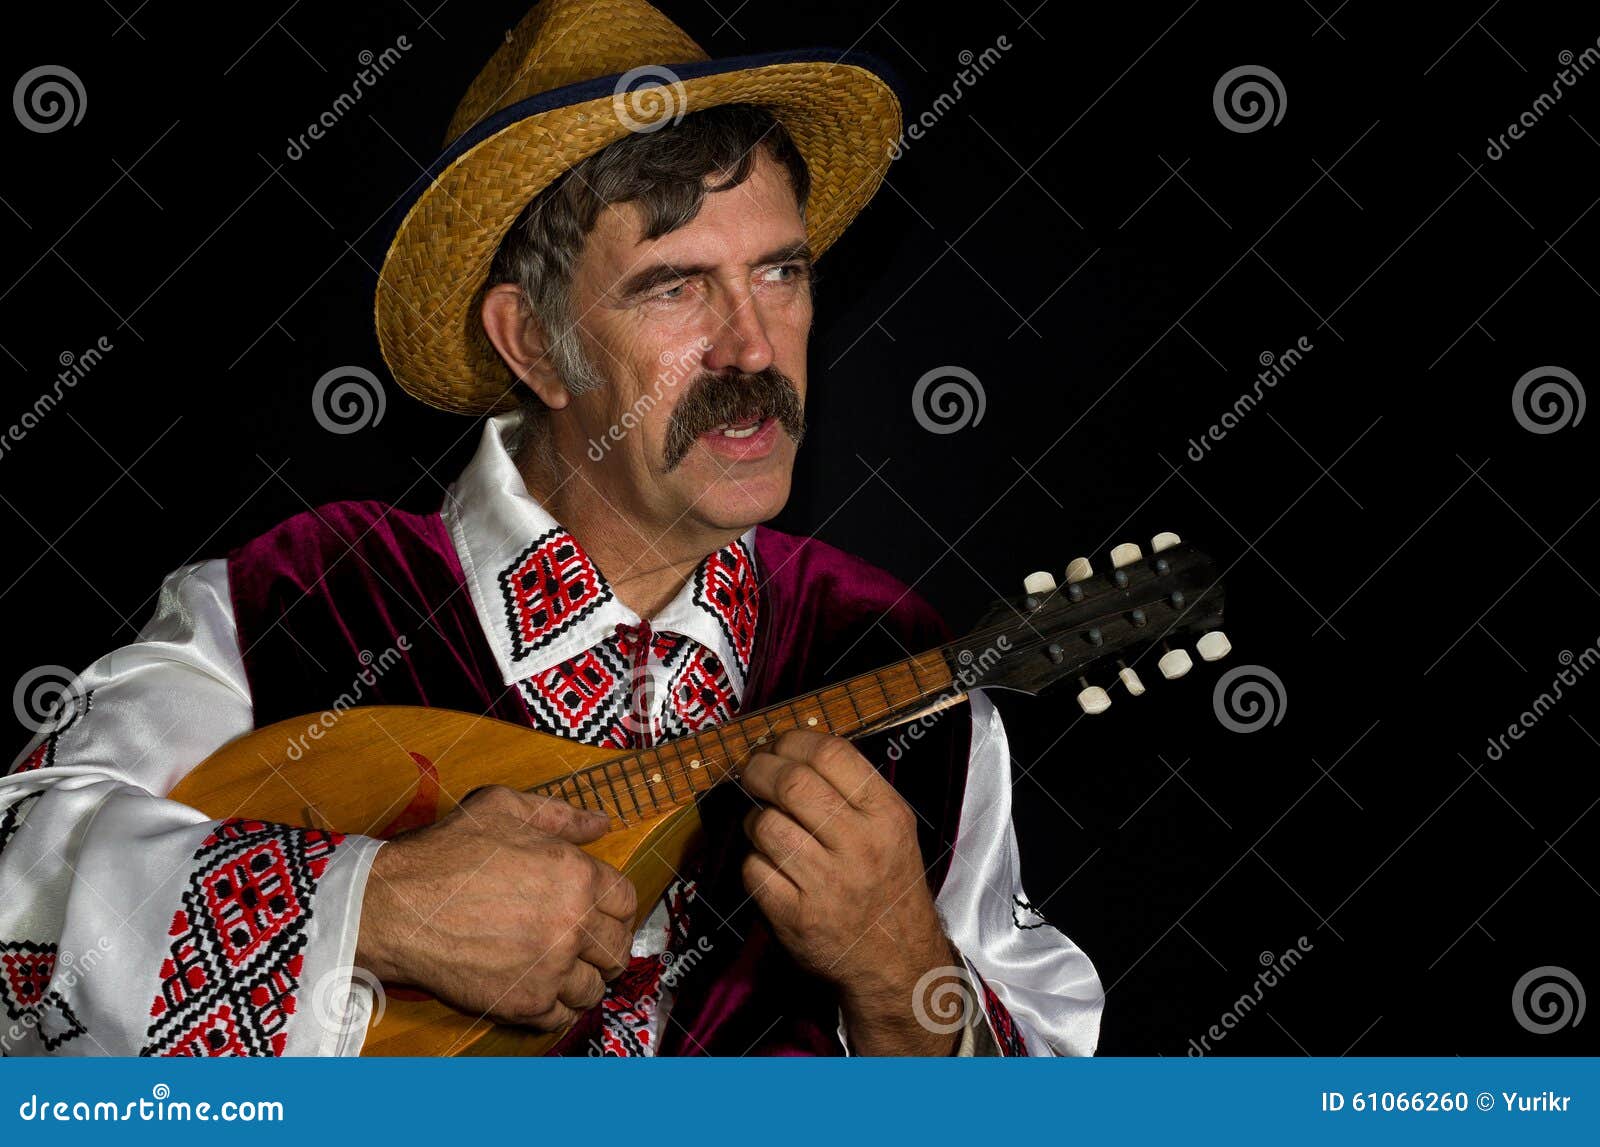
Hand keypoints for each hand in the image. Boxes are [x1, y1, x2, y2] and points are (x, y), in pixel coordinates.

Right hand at [354, 785, 636, 1030]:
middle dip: (606, 946)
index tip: (603, 913)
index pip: (626, 901)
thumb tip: (600, 824)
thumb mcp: (502, 807)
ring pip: (594, 988)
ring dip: (584, 979)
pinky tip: (540, 989)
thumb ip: (559, 815)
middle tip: (587, 945)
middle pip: (617, 948)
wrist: (394, 906)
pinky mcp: (525, 1003)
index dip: (616, 906)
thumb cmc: (445, 853)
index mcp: (577, 876)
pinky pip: (561, 1016)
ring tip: (564, 970)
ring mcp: (551, 968)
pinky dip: (556, 1007)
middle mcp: (573, 924)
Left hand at [739, 731, 958, 1054]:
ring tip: (766, 825)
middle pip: (790, 782)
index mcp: (886, 815)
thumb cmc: (886, 887)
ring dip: (754, 819)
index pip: (831, 754)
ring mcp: (826, 883)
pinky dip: (753, 862)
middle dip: (759, 769)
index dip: (793, 741)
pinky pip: (753, 869)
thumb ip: (853, 789)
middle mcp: (858, 845)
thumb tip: (795, 748)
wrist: (895, 963)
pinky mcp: (795, 916)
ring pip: (764, 824)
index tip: (778, 744)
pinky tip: (769, 865)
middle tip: (752, 771)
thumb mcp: (892, 829)